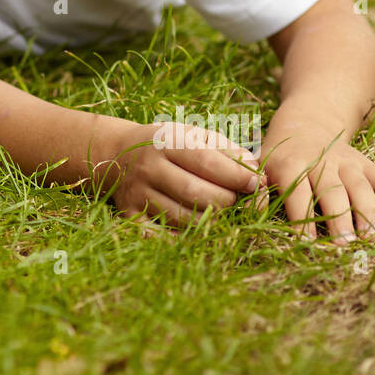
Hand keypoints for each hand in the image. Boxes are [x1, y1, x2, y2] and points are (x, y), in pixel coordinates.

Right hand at [93, 121, 265, 226]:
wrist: (118, 153)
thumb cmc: (169, 145)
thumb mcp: (194, 135)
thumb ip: (227, 151)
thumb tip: (256, 174)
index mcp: (166, 141)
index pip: (208, 163)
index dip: (238, 176)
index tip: (257, 183)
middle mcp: (148, 167)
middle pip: (197, 194)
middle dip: (227, 202)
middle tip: (236, 200)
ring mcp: (137, 194)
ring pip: (184, 219)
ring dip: (211, 222)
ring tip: (219, 213)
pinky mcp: (129, 217)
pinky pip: (162, 238)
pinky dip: (185, 238)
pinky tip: (196, 228)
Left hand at [261, 134, 374, 242]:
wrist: (307, 124)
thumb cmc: (279, 157)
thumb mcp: (261, 166)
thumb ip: (255, 190)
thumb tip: (250, 214)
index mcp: (291, 163)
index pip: (297, 191)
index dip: (302, 216)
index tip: (307, 244)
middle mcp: (322, 160)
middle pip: (333, 190)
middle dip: (339, 218)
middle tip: (345, 245)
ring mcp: (348, 162)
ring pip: (361, 187)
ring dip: (367, 215)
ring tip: (371, 242)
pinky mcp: (367, 164)